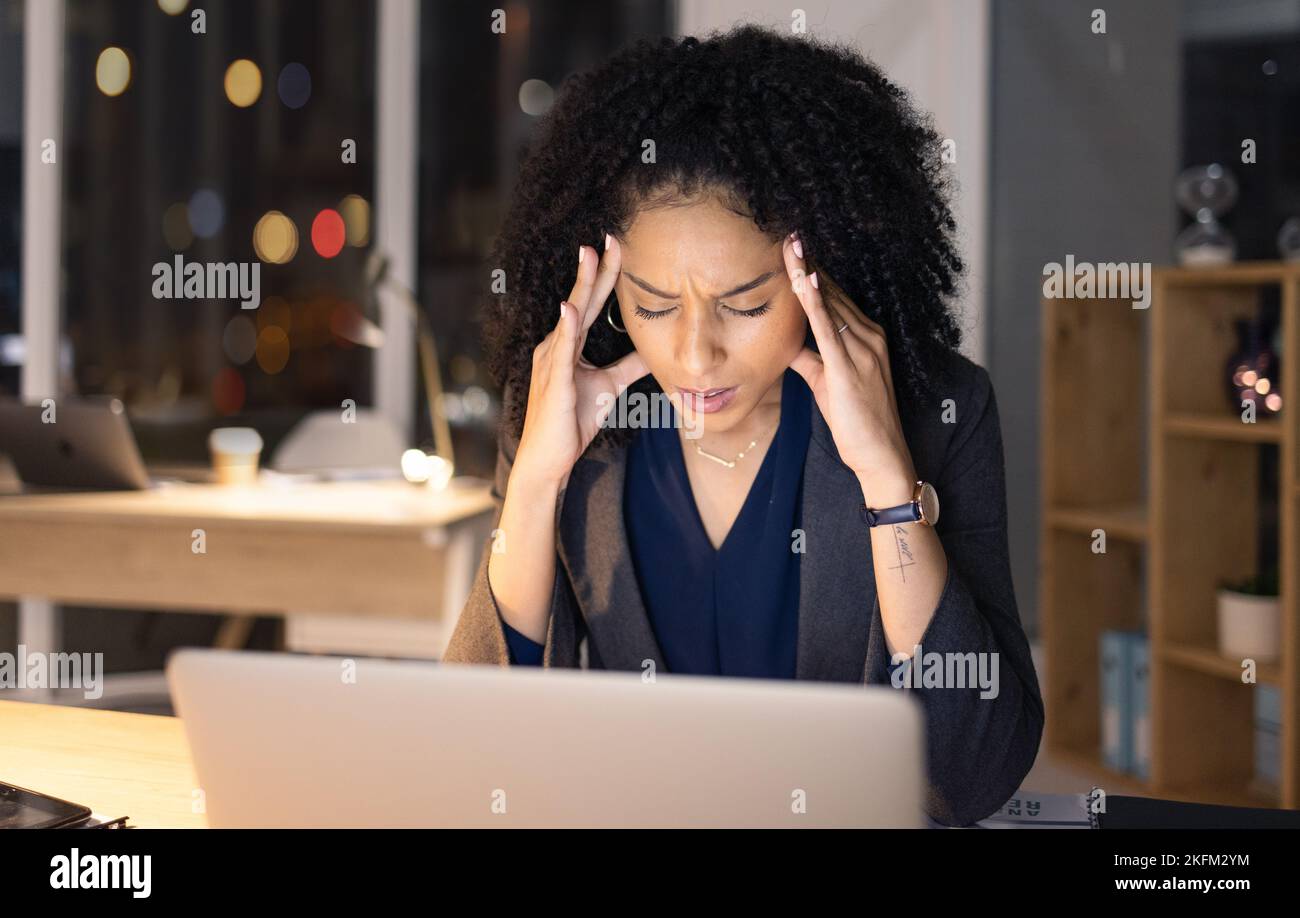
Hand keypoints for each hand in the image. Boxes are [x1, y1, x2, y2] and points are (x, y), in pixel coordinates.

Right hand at [513, 235, 647, 488]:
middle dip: (595, 268)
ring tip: (590, 256)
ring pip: (570, 317)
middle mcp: (556, 346)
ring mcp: (552, 362)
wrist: (550, 459)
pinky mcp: (554, 383)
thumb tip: (657, 349)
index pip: (589, 303)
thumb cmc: (572, 422)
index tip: (619, 246)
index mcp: (568, 344)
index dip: (605, 275)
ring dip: (580, 286)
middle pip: (580, 300)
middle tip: (608, 236)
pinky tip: (570, 309)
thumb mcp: (609, 387)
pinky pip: (560, 352)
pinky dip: (565, 328)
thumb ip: (630, 365)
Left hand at [783, 234, 916, 505]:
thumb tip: (786, 343)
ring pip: (830, 302)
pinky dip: (814, 302)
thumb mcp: (827, 383)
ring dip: (808, 272)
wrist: (882, 456)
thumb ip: (808, 359)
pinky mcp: (851, 367)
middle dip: (809, 261)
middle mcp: (869, 336)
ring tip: (788, 243)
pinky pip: (828, 328)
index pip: (835, 296)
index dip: (813, 270)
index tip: (792, 246)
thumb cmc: (857, 422)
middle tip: (785, 230)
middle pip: (833, 291)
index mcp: (866, 336)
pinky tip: (800, 281)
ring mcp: (863, 349)